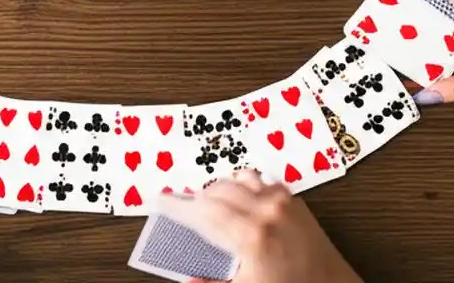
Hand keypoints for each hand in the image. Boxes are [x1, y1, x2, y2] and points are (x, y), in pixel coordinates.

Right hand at [161, 171, 360, 282]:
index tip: (159, 201)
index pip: (203, 212)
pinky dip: (243, 185)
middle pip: (217, 192)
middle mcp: (266, 211)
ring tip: (209, 206)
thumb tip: (188, 278)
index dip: (177, 206)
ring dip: (219, 190)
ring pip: (237, 180)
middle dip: (196, 200)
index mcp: (251, 237)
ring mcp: (282, 201)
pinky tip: (240, 199)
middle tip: (183, 211)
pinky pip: (260, 180)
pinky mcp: (294, 199)